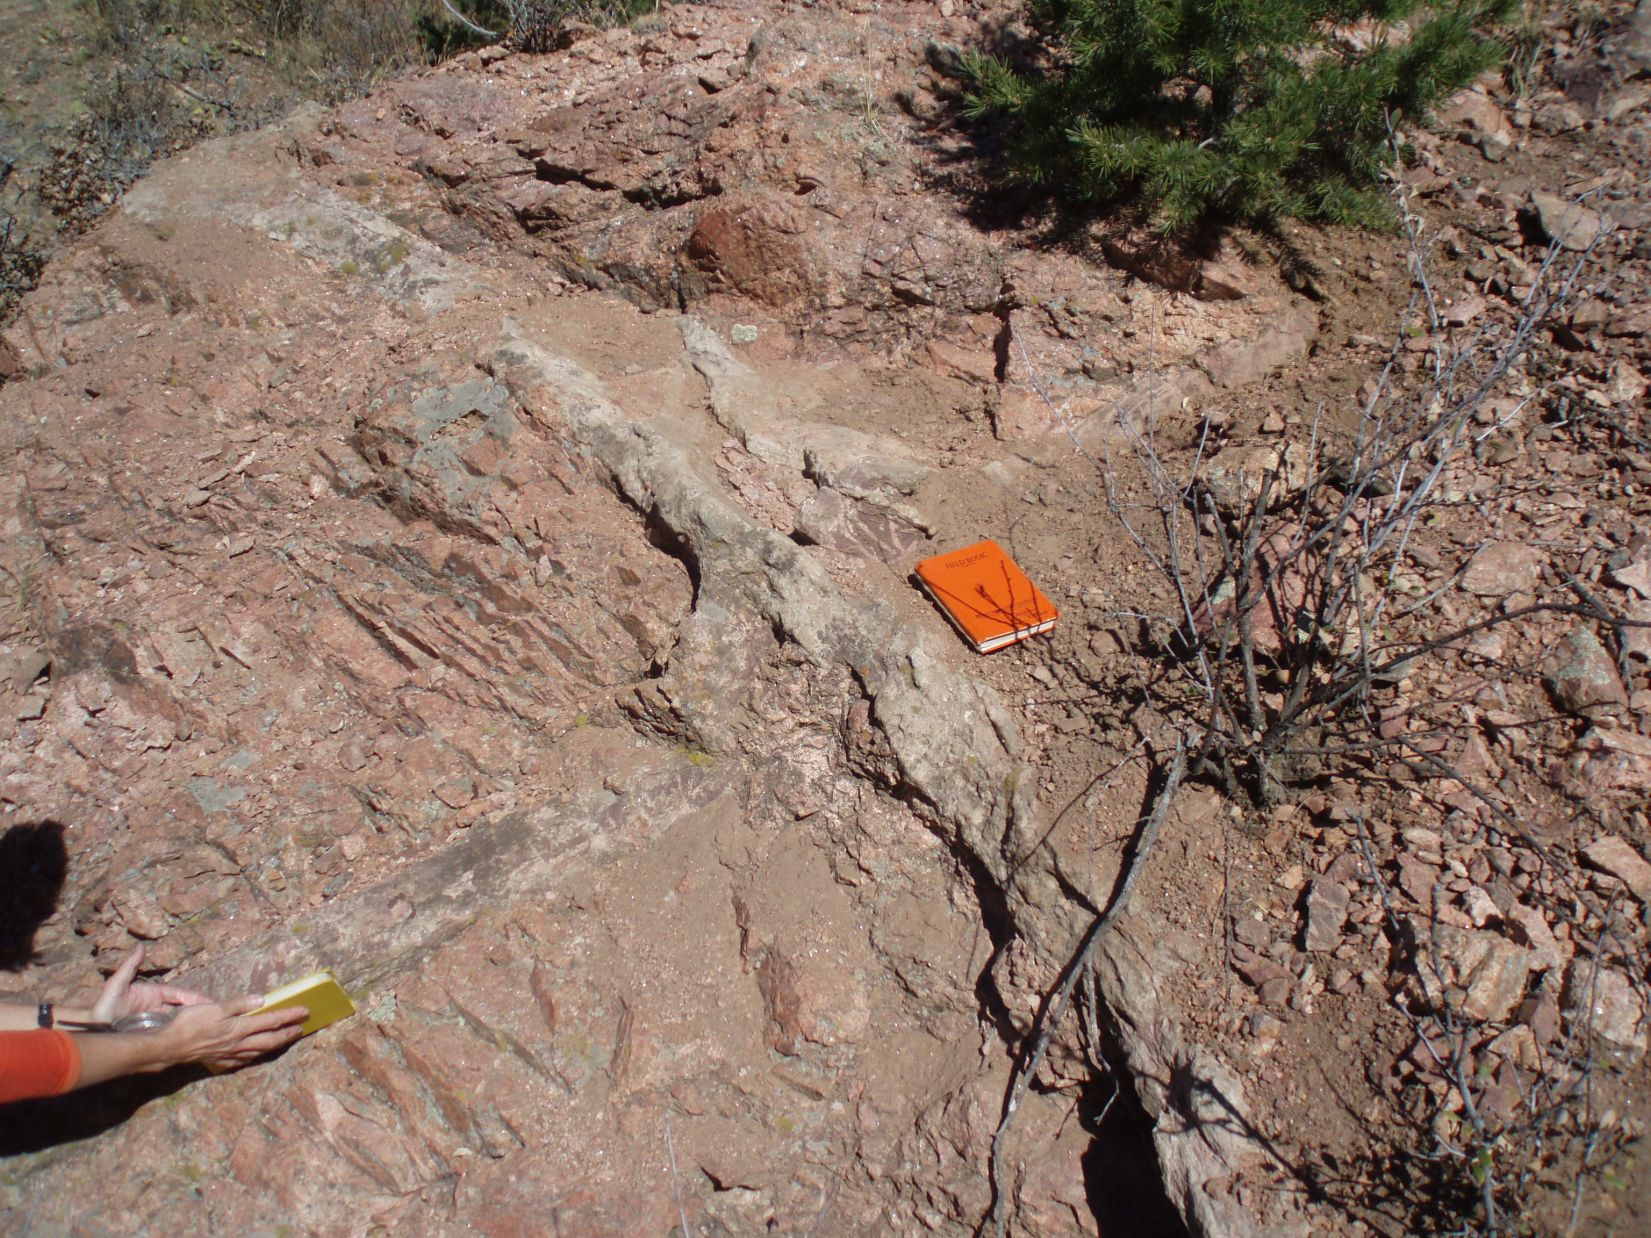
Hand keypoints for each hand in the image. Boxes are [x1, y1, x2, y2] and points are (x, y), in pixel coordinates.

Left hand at [85, 944, 210, 1024]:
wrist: (92, 1028)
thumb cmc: (104, 1006)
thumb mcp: (117, 984)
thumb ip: (129, 966)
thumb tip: (140, 946)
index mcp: (154, 993)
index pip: (180, 994)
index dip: (196, 998)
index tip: (212, 1002)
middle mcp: (156, 1006)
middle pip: (183, 1008)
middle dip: (199, 1011)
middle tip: (218, 1016)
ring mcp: (154, 1020)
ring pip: (178, 1021)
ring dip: (191, 1023)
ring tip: (210, 1028)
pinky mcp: (150, 1033)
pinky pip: (168, 1033)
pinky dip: (180, 1034)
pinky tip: (191, 1038)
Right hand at [153, 996, 308, 1070]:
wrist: (169, 1047)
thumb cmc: (190, 1023)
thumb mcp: (215, 1007)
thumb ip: (239, 1004)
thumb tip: (262, 1001)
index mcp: (239, 1028)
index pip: (271, 1021)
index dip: (289, 1016)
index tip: (305, 1011)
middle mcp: (238, 1043)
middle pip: (269, 1040)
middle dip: (287, 1034)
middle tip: (301, 1029)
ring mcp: (229, 1054)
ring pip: (259, 1051)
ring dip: (275, 1045)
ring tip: (285, 1041)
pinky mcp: (219, 1061)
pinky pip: (243, 1060)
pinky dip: (254, 1056)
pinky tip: (255, 1055)